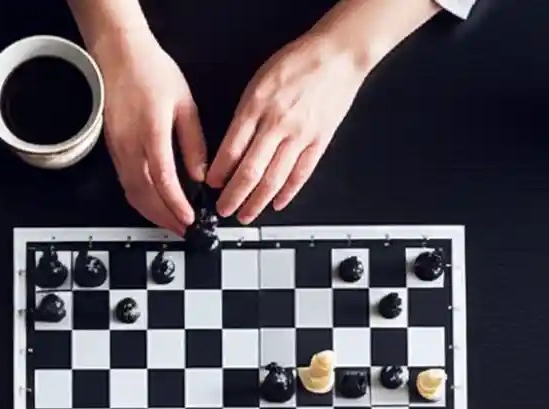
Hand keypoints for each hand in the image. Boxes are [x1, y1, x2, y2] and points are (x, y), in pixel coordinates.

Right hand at [92, 29, 205, 234]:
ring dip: (151, 213)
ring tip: (172, 223)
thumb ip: (194, 142)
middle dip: (164, 218)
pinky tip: (154, 203)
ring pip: (132, 193)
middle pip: (144, 195)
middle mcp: (129, 145)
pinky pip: (126, 182)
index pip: (163, 180)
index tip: (190, 218)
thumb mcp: (185, 103)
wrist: (118, 55)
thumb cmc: (151, 72)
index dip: (176, 204)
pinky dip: (140, 199)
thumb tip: (200, 174)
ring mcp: (117, 149)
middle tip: (184, 230)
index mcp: (151, 133)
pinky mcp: (112, 148)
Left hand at [207, 31, 366, 222]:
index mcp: (256, 106)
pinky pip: (301, 173)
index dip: (219, 173)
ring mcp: (300, 135)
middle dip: (233, 196)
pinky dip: (288, 193)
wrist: (337, 55)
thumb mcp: (258, 82)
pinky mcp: (319, 141)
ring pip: (274, 178)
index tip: (212, 185)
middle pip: (250, 170)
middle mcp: (277, 124)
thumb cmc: (297, 63)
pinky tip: (277, 203)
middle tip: (224, 209)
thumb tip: (231, 148)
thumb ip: (244, 116)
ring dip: (257, 202)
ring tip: (245, 214)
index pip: (231, 149)